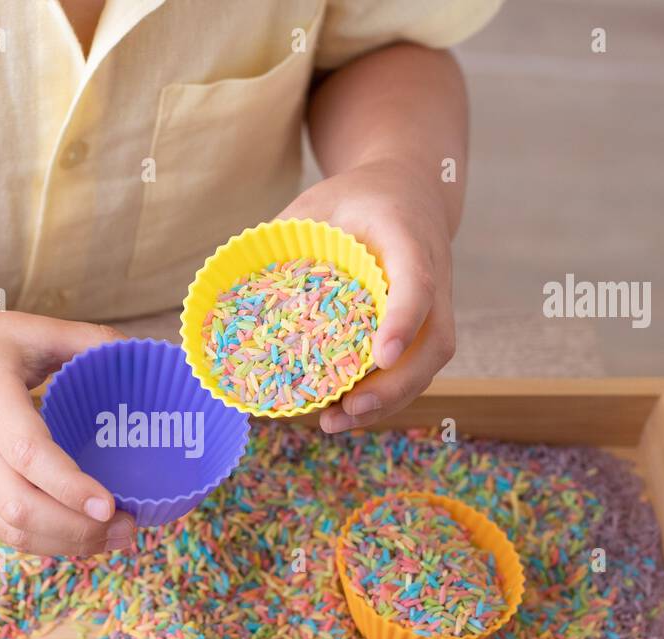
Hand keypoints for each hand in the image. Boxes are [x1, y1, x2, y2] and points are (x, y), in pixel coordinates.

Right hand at [0, 310, 134, 555]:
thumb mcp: (24, 330)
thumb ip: (83, 340)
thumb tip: (138, 356)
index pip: (26, 453)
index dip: (68, 484)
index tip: (109, 503)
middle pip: (20, 507)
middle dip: (79, 528)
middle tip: (129, 525)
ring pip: (13, 531)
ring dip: (70, 544)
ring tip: (119, 538)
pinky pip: (6, 533)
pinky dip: (50, 543)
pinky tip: (85, 537)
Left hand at [275, 158, 455, 433]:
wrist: (407, 190)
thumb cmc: (352, 200)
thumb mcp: (314, 205)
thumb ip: (282, 242)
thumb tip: (226, 292)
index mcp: (407, 236)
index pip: (416, 281)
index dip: (403, 320)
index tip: (382, 356)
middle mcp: (433, 274)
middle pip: (434, 341)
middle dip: (396, 384)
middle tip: (351, 408)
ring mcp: (437, 305)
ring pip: (428, 363)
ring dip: (389, 400)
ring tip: (337, 422)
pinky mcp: (427, 327)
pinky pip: (415, 368)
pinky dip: (384, 396)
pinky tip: (345, 413)